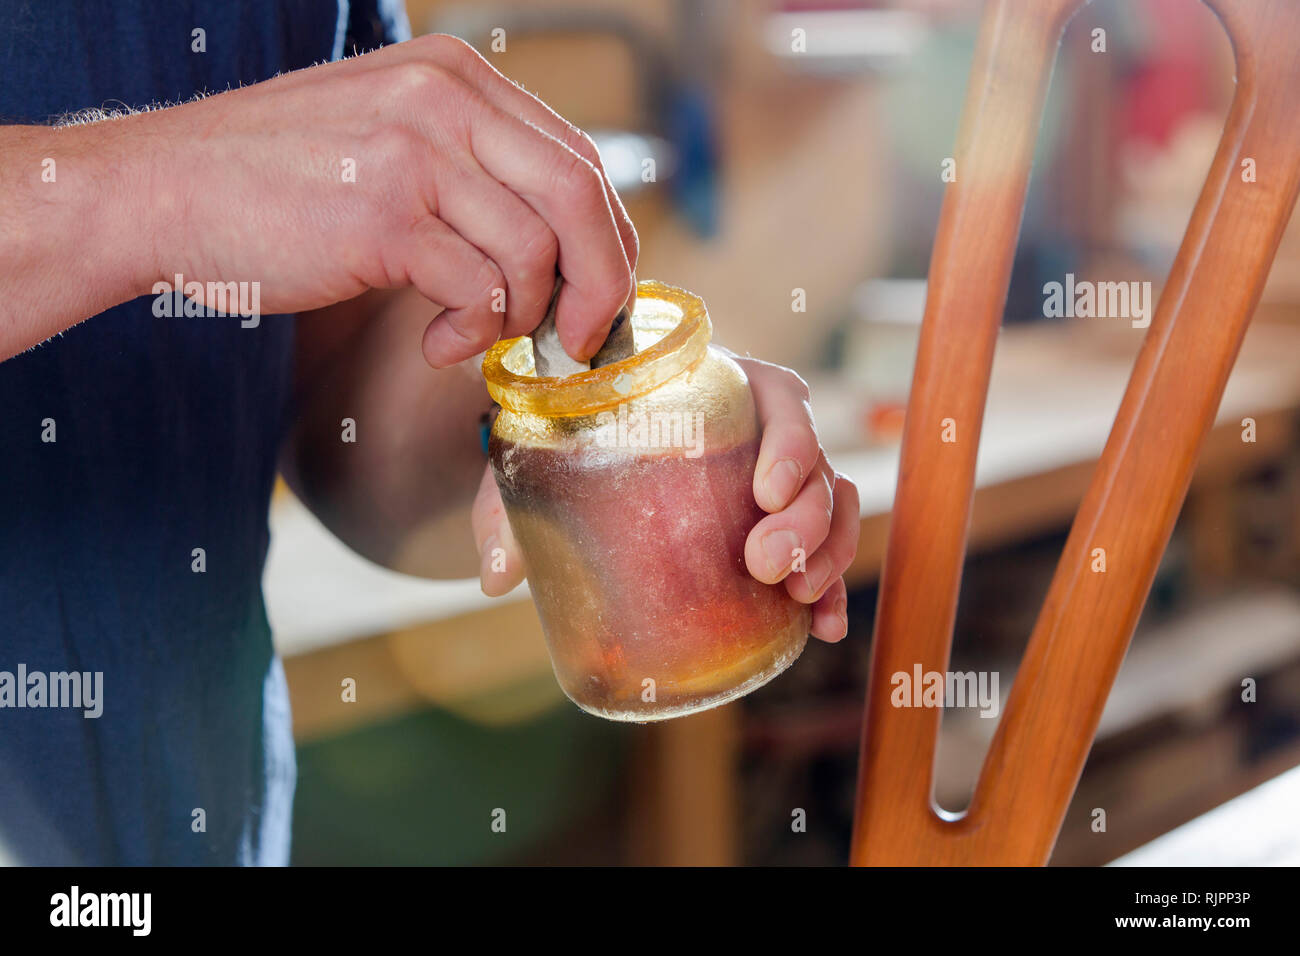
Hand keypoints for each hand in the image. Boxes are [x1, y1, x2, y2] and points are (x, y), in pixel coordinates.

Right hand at [6, 34, 636, 365]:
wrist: (159, 192)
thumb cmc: (273, 181)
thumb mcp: (389, 139)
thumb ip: (471, 173)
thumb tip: (555, 250)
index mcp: (456, 78)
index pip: (580, 158)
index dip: (610, 239)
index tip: (600, 293)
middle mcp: (445, 101)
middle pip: (582, 197)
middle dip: (599, 284)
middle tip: (579, 338)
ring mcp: (414, 154)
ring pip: (535, 252)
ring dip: (520, 316)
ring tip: (476, 333)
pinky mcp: (384, 217)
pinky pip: (479, 291)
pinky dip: (475, 331)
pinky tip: (439, 341)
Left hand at [472, 358, 858, 643]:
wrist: (586, 447)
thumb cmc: (572, 436)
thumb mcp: (538, 455)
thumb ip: (512, 501)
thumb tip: (500, 576)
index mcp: (719, 386)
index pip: (780, 399)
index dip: (791, 443)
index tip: (765, 493)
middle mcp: (760, 426)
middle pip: (814, 461)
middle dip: (807, 517)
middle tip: (767, 566)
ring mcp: (777, 475)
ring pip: (833, 503)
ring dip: (828, 552)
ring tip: (800, 600)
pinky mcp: (780, 521)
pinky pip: (825, 546)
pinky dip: (829, 587)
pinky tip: (822, 627)